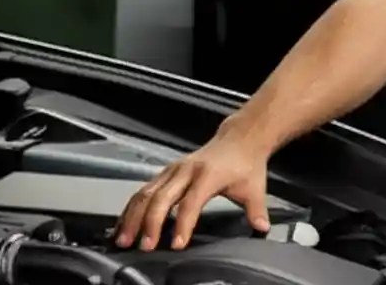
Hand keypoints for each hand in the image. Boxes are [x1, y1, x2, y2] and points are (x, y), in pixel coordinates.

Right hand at [114, 124, 272, 250]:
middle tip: (144, 245)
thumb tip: (261, 227)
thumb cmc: (245, 164)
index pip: (191, 202)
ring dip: (133, 216)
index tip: (176, 244)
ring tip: (124, 238)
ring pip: (147, 193)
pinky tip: (124, 223)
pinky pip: (144, 189)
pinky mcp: (166, 172)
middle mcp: (186, 170)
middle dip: (150, 223)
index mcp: (208, 174)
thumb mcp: (254, 188)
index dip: (183, 224)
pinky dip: (132, 207)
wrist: (240, 139)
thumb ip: (256, 210)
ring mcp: (174, 170)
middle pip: (162, 197)